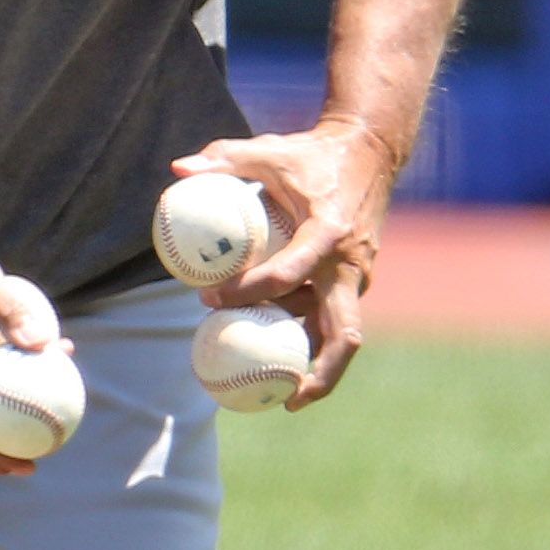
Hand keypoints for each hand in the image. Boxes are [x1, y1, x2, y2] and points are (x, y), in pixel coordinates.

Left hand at [171, 117, 396, 407]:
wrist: (371, 150)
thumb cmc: (312, 152)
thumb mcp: (268, 149)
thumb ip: (224, 158)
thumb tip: (177, 171)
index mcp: (328, 232)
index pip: (286, 275)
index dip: (246, 292)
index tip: (208, 298)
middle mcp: (350, 264)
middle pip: (345, 336)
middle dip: (321, 376)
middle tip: (283, 400)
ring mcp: (360, 276)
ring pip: (337, 332)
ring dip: (304, 354)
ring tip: (267, 377)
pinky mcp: (359, 280)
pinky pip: (335, 316)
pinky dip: (310, 335)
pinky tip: (278, 348)